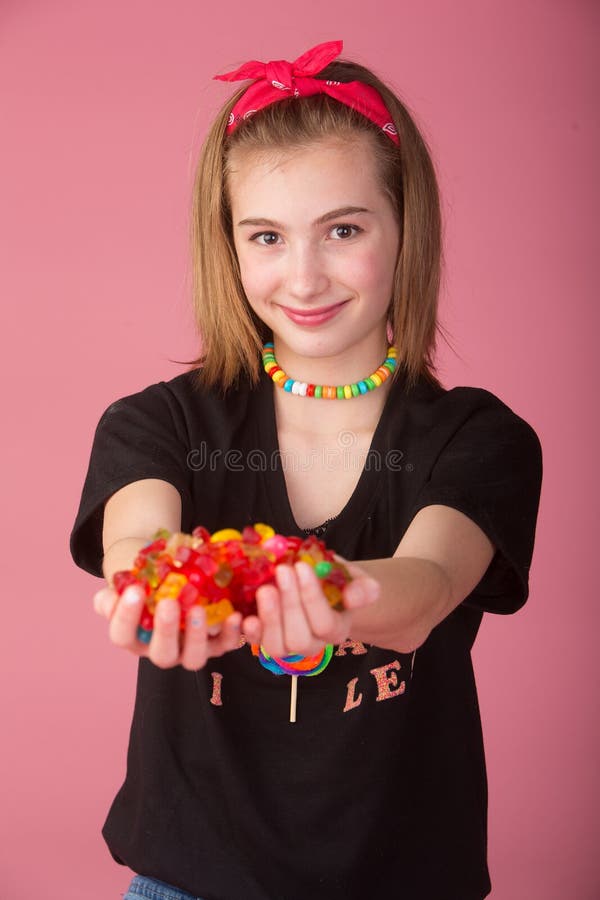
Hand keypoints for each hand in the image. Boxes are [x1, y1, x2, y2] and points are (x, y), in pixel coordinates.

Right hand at [93, 583, 241, 670]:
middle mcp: (160, 650)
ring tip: (199, 609)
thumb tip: (112, 596)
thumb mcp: (127, 585)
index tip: (134, 590)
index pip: (122, 636)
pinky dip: (231, 633)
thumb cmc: (147, 584)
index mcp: (134, 638)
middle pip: (161, 654)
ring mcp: (189, 651)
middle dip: (165, 631)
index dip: (126, 617)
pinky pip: (225, 645)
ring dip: (197, 637)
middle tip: (168, 603)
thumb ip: (115, 592)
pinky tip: (234, 614)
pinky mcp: (215, 645)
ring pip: (193, 659)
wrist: (170, 580)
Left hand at [241, 558, 379, 657]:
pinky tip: (243, 615)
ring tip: (265, 589)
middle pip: (299, 638)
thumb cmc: (337, 582)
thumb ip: (362, 588)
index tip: (301, 566)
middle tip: (282, 572)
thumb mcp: (355, 578)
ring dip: (269, 618)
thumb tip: (352, 597)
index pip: (324, 623)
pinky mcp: (266, 639)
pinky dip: (249, 632)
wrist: (321, 588)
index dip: (311, 597)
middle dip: (290, 605)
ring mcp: (287, 645)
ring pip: (276, 647)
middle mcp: (312, 644)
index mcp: (336, 629)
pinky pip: (256, 644)